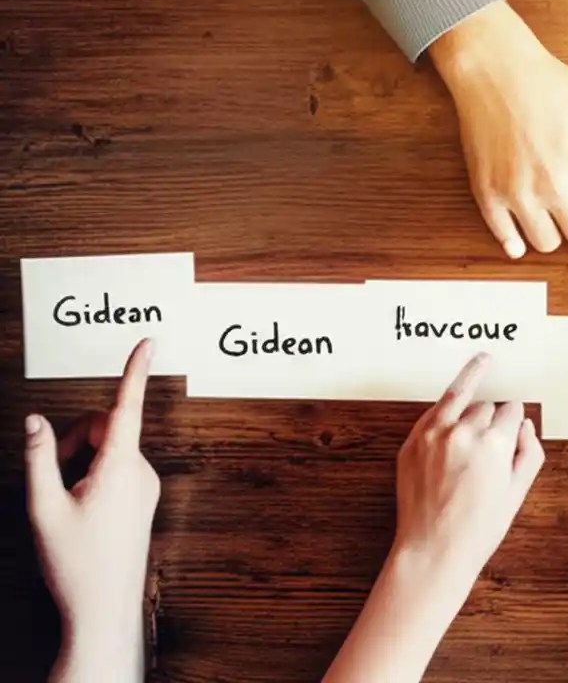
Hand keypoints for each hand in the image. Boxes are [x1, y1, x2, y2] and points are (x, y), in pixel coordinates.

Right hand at [25, 339, 158, 681]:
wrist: (103, 608)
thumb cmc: (74, 562)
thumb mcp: (42, 508)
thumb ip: (38, 458)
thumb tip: (36, 419)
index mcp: (119, 469)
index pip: (124, 410)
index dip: (133, 372)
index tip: (147, 342)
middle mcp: (140, 471)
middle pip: (103, 429)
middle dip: (73, 442)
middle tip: (53, 479)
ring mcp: (145, 484)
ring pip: (107, 449)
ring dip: (80, 462)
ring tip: (67, 502)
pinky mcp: (143, 495)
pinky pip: (115, 467)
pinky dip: (92, 474)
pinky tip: (81, 508)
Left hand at [393, 353, 544, 576]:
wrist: (434, 549)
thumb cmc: (477, 529)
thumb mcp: (517, 493)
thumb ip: (529, 453)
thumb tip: (526, 426)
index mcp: (496, 444)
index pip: (512, 411)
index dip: (515, 421)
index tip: (512, 428)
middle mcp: (465, 432)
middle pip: (487, 407)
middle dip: (493, 419)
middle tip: (489, 443)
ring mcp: (434, 434)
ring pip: (462, 401)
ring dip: (471, 406)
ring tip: (479, 376)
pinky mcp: (413, 440)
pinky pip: (434, 409)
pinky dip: (447, 401)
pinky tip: (457, 387)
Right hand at [430, 2, 567, 285]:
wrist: (496, 69)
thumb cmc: (554, 88)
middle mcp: (556, 186)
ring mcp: (519, 193)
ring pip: (547, 244)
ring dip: (554, 231)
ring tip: (548, 200)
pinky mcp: (489, 194)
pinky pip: (508, 239)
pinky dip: (517, 240)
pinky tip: (521, 227)